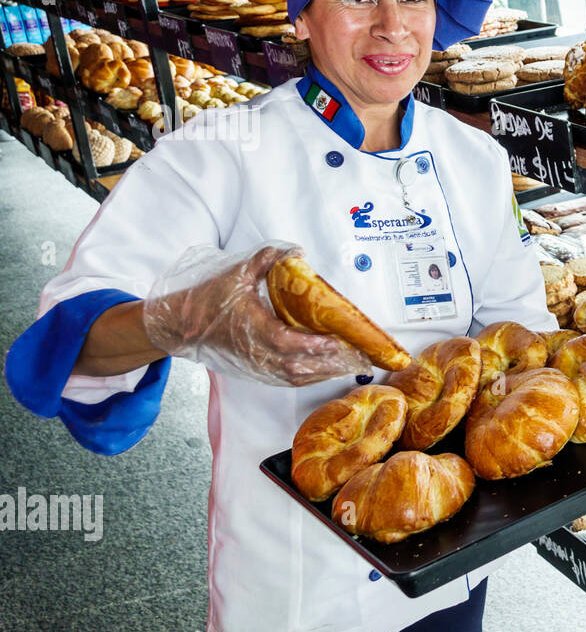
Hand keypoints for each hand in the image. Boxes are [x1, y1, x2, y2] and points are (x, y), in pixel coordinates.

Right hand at [142, 242, 371, 386]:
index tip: (336, 341)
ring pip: (295, 378)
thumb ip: (266, 260)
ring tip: (350, 363)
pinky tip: (328, 370)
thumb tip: (294, 251)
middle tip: (358, 354)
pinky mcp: (257, 371)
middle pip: (298, 367)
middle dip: (330, 363)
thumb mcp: (236, 274)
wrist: (182, 326)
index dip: (312, 345)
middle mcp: (256, 352)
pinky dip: (310, 378)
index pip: (286, 343)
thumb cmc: (209, 299)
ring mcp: (257, 365)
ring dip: (324, 373)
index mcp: (251, 329)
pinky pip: (288, 381)